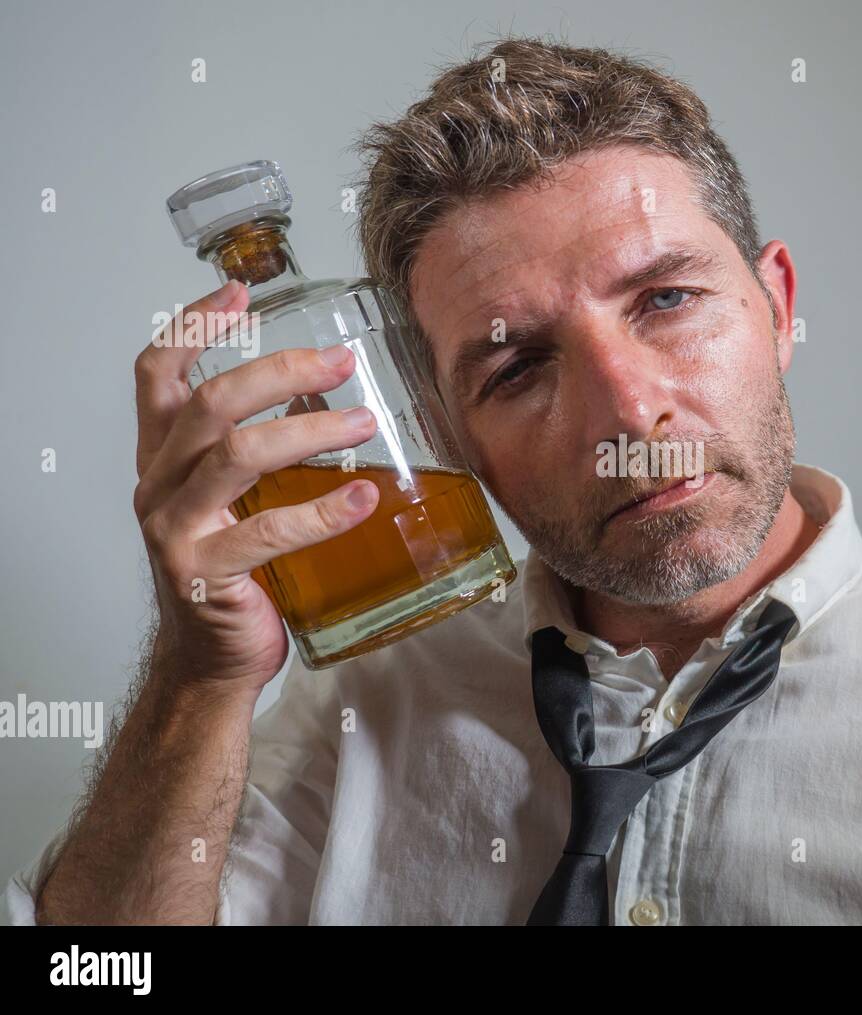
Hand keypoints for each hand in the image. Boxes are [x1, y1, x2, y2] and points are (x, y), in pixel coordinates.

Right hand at [132, 280, 378, 696]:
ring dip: (309, 431)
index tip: (241, 292)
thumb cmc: (233, 573)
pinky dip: (322, 512)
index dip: (193, 326)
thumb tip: (327, 398)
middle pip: (209, 403)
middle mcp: (159, 485)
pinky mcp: (204, 573)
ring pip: (237, 455)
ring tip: (364, 423)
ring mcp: (175, 530)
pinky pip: (268, 533)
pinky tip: (363, 498)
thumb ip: (262, 449)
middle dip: (279, 371)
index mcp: (163, 458)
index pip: (157, 373)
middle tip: (341, 361)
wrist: (213, 659)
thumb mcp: (238, 499)